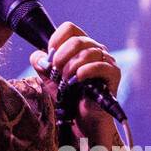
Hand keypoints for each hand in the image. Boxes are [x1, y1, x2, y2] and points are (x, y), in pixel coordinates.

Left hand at [29, 21, 119, 140]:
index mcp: (81, 47)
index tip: (50, 55)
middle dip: (62, 56)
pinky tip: (77, 80)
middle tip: (56, 71)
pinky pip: (100, 65)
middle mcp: (96, 50)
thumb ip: (42, 67)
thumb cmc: (71, 99)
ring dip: (71, 66)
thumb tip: (36, 55)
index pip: (70, 29)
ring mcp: (106, 61)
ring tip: (66, 80)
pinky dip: (85, 71)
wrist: (85, 121)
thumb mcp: (51, 82)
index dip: (56, 39)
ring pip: (88, 51)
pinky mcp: (114, 74)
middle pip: (77, 39)